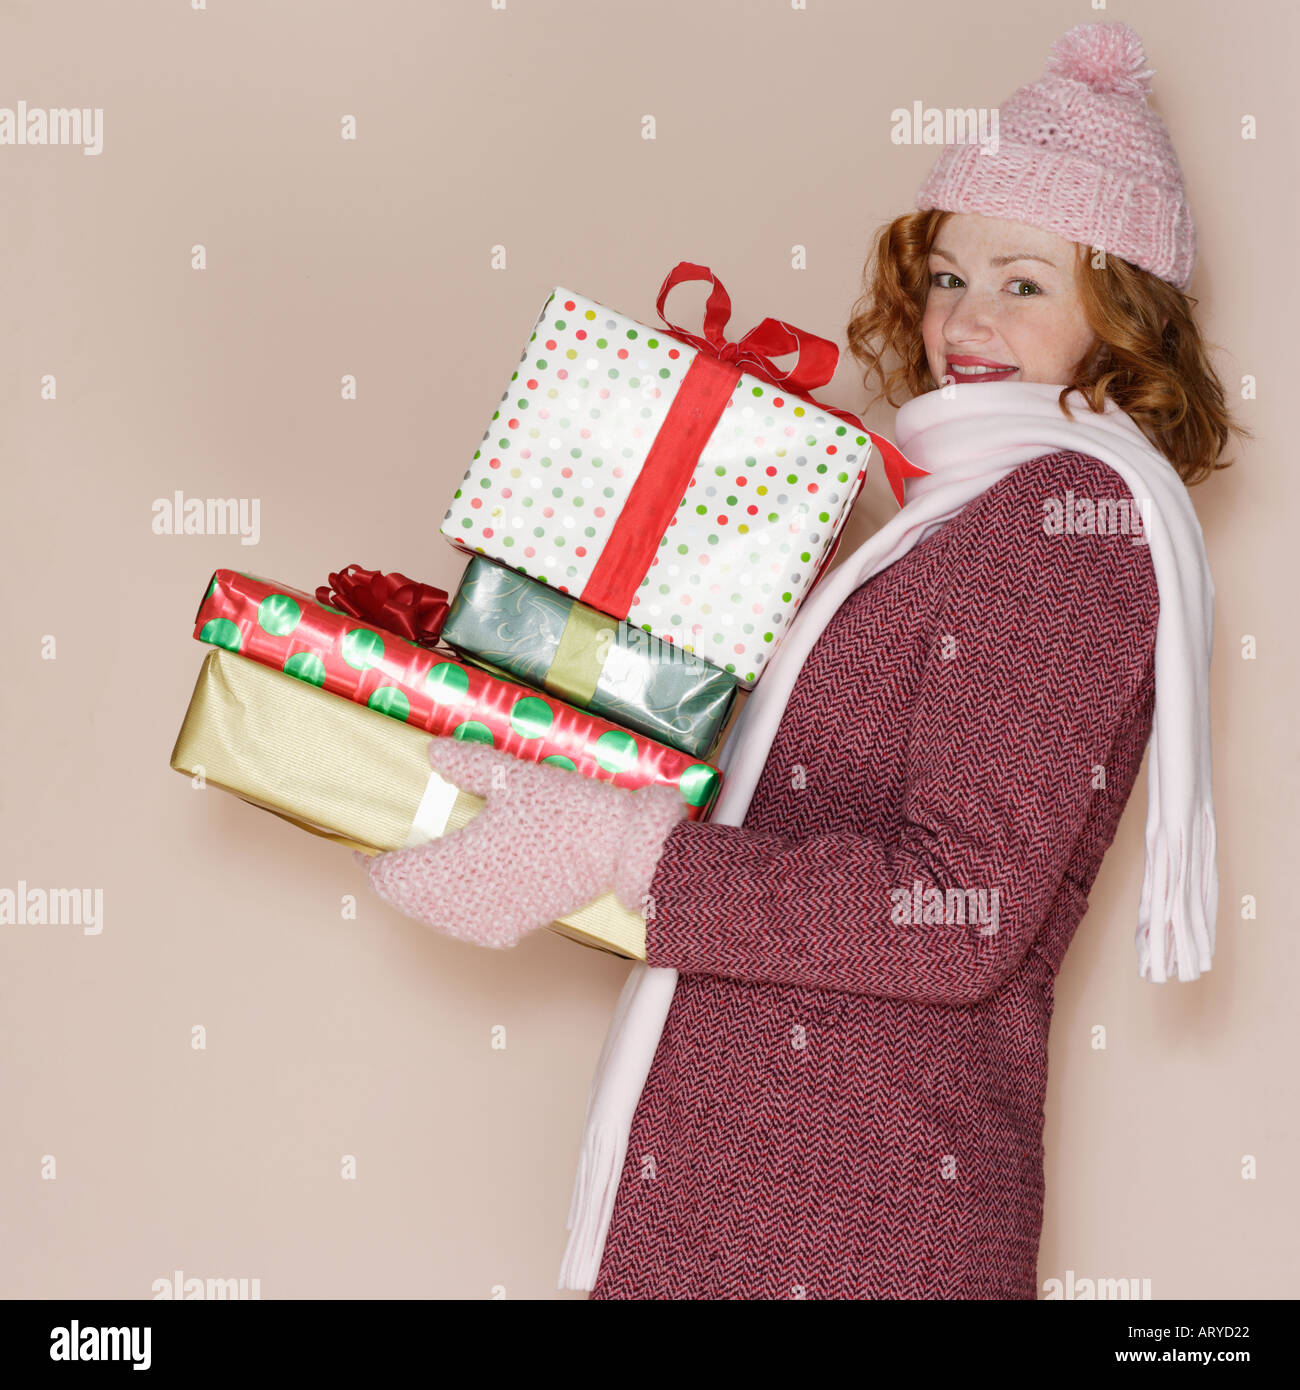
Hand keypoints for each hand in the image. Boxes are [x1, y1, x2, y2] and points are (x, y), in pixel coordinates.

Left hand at [356, 736, 687, 947]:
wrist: (621, 852)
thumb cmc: (569, 812)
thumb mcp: (514, 778)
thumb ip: (467, 764)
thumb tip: (434, 752)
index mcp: (459, 864)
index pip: (392, 877)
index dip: (374, 860)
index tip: (373, 841)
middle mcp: (467, 901)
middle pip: (407, 901)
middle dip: (395, 876)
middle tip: (396, 850)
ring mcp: (489, 920)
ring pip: (433, 918)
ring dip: (420, 896)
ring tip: (423, 867)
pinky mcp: (511, 929)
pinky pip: (463, 926)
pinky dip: (450, 910)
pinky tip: (459, 888)